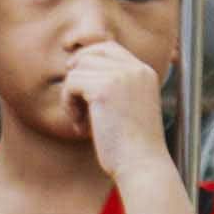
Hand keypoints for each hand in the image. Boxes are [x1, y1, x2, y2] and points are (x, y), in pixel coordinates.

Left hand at [61, 40, 171, 183]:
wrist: (142, 166)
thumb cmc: (131, 147)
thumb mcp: (126, 108)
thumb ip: (109, 86)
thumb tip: (73, 67)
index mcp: (145, 72)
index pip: (108, 47)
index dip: (87, 60)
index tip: (77, 84)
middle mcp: (135, 69)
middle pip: (89, 53)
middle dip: (76, 76)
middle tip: (76, 104)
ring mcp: (121, 76)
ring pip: (77, 68)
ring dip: (71, 95)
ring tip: (81, 121)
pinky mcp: (104, 89)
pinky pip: (71, 83)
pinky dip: (68, 105)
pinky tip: (81, 127)